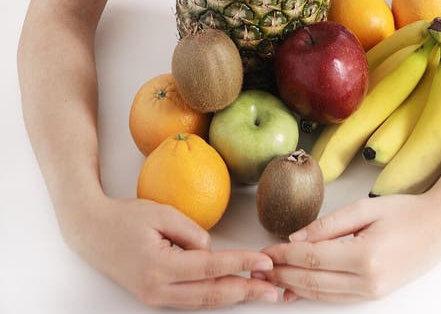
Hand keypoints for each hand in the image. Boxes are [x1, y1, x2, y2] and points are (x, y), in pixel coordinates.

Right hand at [71, 196, 277, 308]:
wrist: (91, 233)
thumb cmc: (125, 217)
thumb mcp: (161, 213)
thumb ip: (191, 232)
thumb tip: (213, 251)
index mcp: (160, 267)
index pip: (211, 267)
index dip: (241, 265)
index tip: (265, 261)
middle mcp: (158, 290)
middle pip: (211, 294)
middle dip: (245, 291)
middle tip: (273, 288)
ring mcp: (156, 298)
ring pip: (203, 302)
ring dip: (234, 296)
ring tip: (261, 291)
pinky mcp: (155, 297)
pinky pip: (191, 299)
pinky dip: (215, 295)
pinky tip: (233, 289)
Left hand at [258, 191, 440, 302]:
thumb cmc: (406, 212)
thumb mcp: (365, 209)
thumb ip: (328, 225)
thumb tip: (296, 238)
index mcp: (364, 257)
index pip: (312, 260)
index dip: (284, 257)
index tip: (265, 250)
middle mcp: (367, 281)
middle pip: (313, 281)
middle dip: (283, 275)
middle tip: (258, 268)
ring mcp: (372, 292)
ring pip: (322, 294)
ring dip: (293, 287)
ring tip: (270, 279)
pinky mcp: (374, 294)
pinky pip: (336, 298)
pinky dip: (313, 295)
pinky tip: (296, 291)